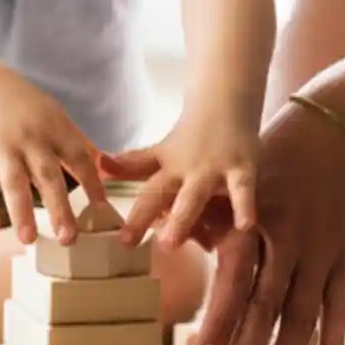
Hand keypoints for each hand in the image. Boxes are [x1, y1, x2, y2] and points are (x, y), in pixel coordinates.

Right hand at [0, 70, 105, 244]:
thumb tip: (110, 171)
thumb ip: (80, 145)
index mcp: (55, 128)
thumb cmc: (29, 110)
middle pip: (47, 175)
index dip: (92, 182)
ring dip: (21, 212)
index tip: (101, 208)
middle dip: (59, 207)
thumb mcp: (58, 119)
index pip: (79, 157)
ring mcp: (1, 145)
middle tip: (69, 238)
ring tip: (29, 239)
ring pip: (13, 182)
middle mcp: (30, 137)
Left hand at [101, 106, 258, 247]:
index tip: (123, 242)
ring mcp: (214, 170)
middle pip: (165, 195)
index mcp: (169, 169)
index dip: (136, 218)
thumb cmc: (193, 134)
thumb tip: (100, 167)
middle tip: (133, 244)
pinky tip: (244, 225)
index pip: (148, 195)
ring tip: (172, 242)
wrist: (226, 100)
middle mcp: (186, 171)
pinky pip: (243, 189)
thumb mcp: (163, 150)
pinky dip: (244, 205)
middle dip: (147, 219)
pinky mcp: (243, 169)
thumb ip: (135, 164)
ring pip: (196, 195)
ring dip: (182, 216)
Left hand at [196, 100, 344, 344]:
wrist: (342, 124)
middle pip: (267, 308)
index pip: (237, 279)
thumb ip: (210, 211)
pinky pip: (340, 311)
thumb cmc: (277, 148)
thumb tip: (179, 238)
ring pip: (302, 318)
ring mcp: (325, 251)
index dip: (220, 321)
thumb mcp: (236, 173)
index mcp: (257, 218)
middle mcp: (292, 238)